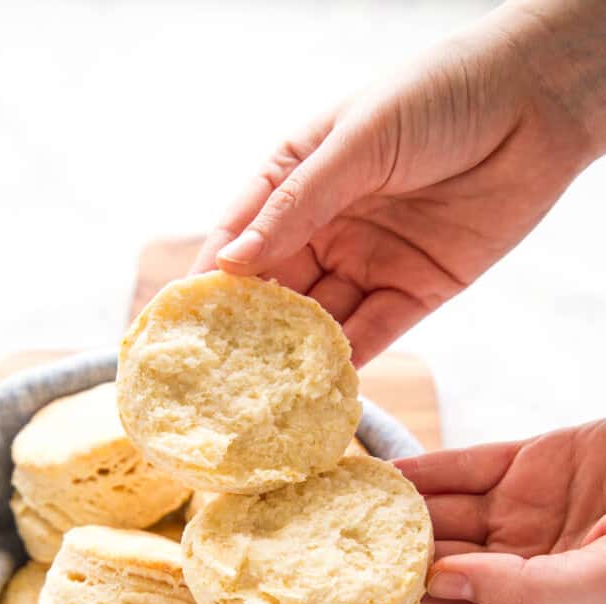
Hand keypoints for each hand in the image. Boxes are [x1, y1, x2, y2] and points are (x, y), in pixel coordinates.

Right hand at [193, 0, 604, 364]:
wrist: (539, 102)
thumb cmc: (440, 94)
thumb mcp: (359, 140)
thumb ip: (298, 204)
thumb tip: (231, 259)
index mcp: (298, 178)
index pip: (240, 236)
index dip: (208, 280)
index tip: (175, 324)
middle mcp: (327, 225)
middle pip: (274, 288)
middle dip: (245, 332)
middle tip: (212, 377)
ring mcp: (369, 261)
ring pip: (319, 318)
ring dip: (291, 356)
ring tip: (257, 396)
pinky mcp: (415, 291)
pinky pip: (372, 334)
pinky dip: (347, 363)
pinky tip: (317, 390)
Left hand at [349, 421, 605, 603]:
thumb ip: (530, 593)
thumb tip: (443, 581)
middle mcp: (522, 575)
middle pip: (434, 582)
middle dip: (378, 576)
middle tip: (321, 563)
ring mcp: (522, 520)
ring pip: (441, 521)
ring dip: (392, 517)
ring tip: (338, 509)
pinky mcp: (528, 468)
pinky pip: (462, 469)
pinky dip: (423, 469)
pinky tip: (383, 470)